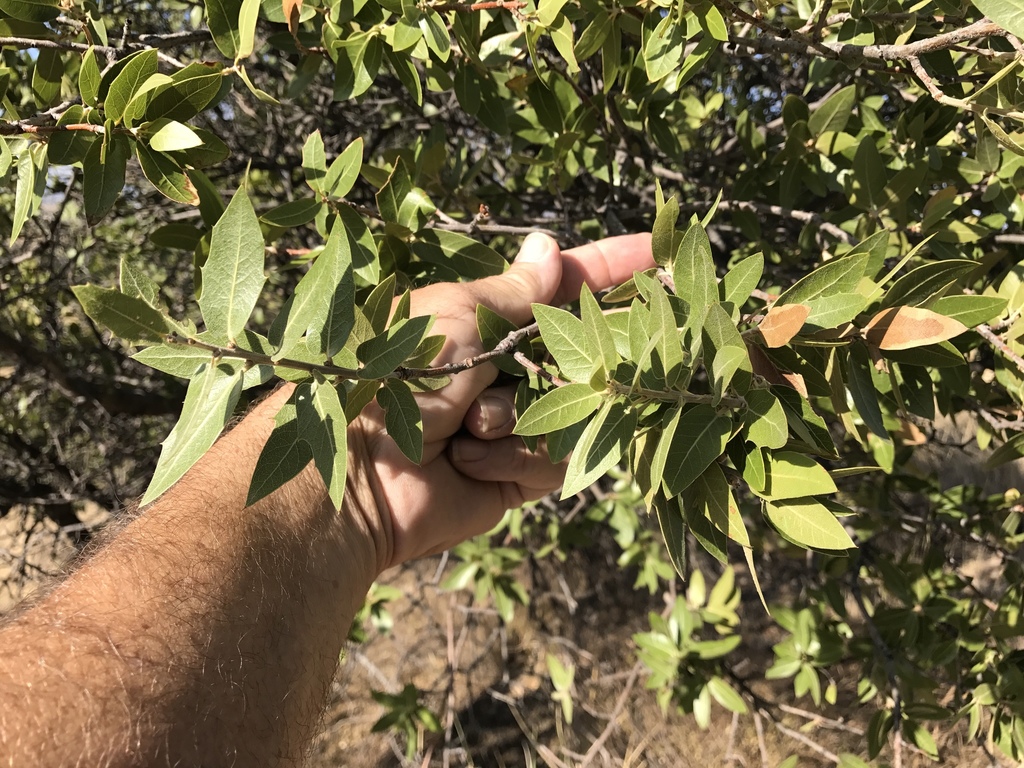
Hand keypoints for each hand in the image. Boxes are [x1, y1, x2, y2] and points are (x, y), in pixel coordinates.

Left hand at [343, 232, 653, 572]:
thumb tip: (549, 244)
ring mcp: (518, 420)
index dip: (612, 269)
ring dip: (520, 414)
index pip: (565, 286)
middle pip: (584, 351)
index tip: (662, 250)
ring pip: (575, 408)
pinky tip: (468, 460)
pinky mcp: (519, 471)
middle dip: (584, 357)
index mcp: (489, 318)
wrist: (357, 475)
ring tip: (468, 426)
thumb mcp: (458, 316)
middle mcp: (509, 366)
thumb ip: (518, 292)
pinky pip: (555, 457)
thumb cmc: (398, 376)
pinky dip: (513, 456)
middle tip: (567, 362)